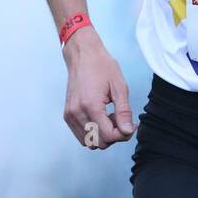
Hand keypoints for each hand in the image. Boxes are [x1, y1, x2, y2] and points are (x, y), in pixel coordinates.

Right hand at [61, 28, 134, 148]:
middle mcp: (77, 113)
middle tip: (121, 119)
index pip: (108, 136)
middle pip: (99, 143)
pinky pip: (81, 135)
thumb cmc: (102, 66)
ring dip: (102, 135)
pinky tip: (100, 117)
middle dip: (113, 136)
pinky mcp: (67, 115)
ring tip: (109, 117)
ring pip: (89, 142)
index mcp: (91, 105)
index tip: (130, 124)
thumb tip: (128, 131)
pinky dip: (93, 131)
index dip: (123, 134)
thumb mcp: (119, 87)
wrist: (82, 54)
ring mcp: (70, 115)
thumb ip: (124, 112)